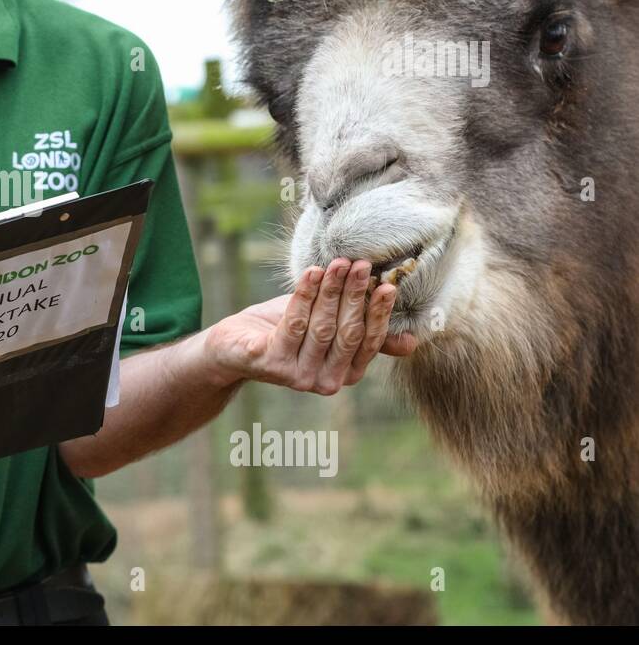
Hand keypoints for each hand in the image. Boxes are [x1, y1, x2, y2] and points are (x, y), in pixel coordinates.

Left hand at [202, 258, 417, 395]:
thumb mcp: (330, 330)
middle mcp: (324, 381)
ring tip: (336, 263)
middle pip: (347, 333)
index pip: (370, 342)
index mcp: (345, 373)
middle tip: (359, 264)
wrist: (233, 343)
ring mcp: (296, 376)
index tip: (387, 285)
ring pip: (321, 326)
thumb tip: (413, 342)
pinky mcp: (269, 363)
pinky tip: (312, 273)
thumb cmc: (285, 331)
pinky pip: (293, 324)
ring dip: (330, 290)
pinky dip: (304, 295)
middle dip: (354, 295)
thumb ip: (365, 334)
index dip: (379, 314)